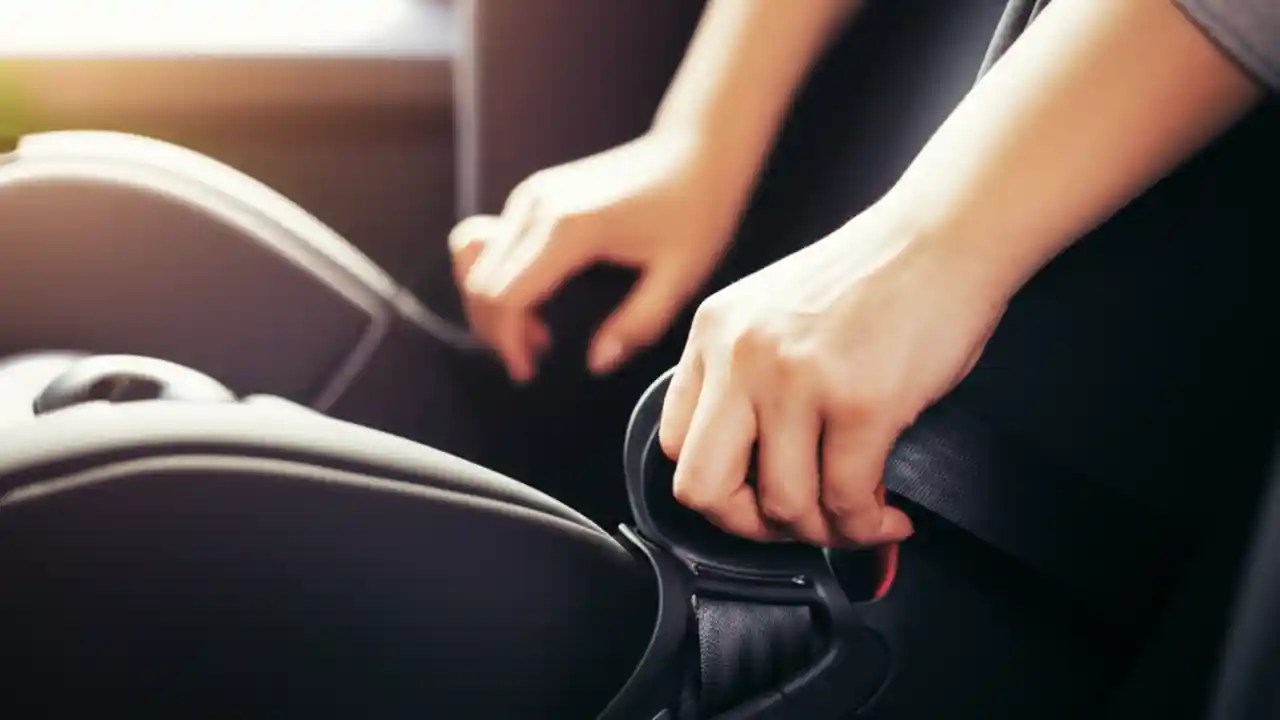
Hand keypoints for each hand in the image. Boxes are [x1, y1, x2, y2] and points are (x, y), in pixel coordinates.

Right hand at [449, 131, 749, 382]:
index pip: (505, 295)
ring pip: (476, 263)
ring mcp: (530, 195)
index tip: (529, 372)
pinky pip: (489, 244)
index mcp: (571, 228)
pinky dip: (495, 279)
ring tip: (536, 335)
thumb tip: (597, 363)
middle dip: (497, 332)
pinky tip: (531, 300)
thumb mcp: (680, 277)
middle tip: (534, 361)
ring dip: (493, 308)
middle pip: (480, 283)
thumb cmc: (695, 210)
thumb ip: (638, 325)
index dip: (508, 343)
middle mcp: (538, 206)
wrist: (695, 150)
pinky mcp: (532, 194)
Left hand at [658, 201, 1010, 546]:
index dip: (718, 489)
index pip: (675, 445)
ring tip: (857, 518)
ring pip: (783, 507)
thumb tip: (755, 472)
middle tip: (795, 525)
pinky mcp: (860, 403)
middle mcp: (741, 356)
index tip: (757, 497)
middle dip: (751, 527)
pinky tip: (888, 516)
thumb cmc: (875, 278)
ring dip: (826, 531)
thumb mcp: (774, 313)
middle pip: (703, 489)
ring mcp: (797, 380)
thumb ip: (747, 375)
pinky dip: (868, 525)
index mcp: (714, 333)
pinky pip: (847, 500)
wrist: (944, 236)